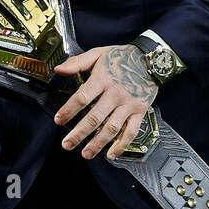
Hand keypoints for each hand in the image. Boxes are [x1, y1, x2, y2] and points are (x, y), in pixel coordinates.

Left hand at [51, 44, 157, 159]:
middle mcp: (115, 94)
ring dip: (97, 143)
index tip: (59, 120)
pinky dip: (121, 145)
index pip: (82, 98)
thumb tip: (58, 70)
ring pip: (111, 128)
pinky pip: (131, 131)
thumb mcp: (98, 53)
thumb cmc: (121, 56)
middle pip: (94, 118)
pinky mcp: (140, 111)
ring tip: (85, 154)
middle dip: (79, 133)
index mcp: (102, 79)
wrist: (150, 59)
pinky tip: (111, 154)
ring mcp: (128, 104)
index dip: (69, 110)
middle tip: (67, 144)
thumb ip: (77, 62)